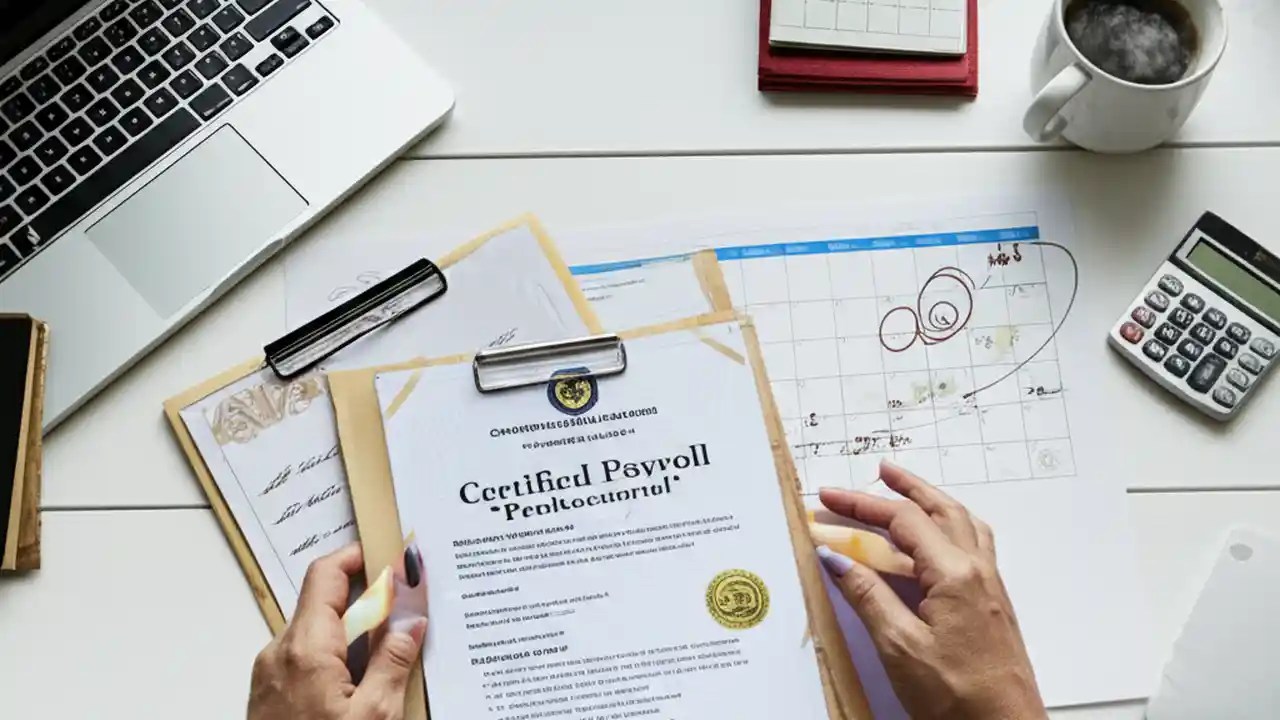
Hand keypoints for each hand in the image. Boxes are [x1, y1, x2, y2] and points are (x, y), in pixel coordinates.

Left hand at [248, 544, 427, 719]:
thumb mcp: (375, 716)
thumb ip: (394, 659)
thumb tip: (411, 618)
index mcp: (304, 647)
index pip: (328, 574)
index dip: (361, 557)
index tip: (394, 560)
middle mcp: (279, 652)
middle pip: (327, 603)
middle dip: (370, 606)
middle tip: (408, 618)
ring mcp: (270, 675)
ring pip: (320, 633)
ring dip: (356, 637)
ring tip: (391, 663)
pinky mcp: (271, 695)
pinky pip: (308, 659)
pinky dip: (339, 660)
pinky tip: (365, 687)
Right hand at [816, 461, 1045, 719]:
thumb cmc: (958, 697)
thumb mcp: (899, 645)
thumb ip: (867, 595)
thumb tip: (836, 557)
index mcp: (955, 574)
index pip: (904, 521)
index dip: (862, 504)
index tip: (829, 498)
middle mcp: (978, 571)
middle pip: (940, 510)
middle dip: (906, 487)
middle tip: (879, 472)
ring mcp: (989, 587)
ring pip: (962, 524)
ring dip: (932, 502)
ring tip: (909, 492)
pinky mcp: (991, 605)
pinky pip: (973, 546)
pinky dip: (950, 527)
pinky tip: (936, 541)